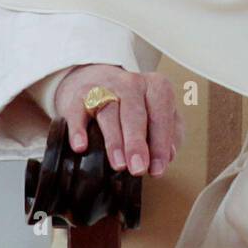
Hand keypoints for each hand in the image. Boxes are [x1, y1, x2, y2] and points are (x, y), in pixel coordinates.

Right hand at [54, 63, 182, 177]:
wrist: (96, 78)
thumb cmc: (133, 104)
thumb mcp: (157, 112)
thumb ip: (169, 133)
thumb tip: (169, 156)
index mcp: (156, 87)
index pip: (161, 115)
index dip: (160, 144)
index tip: (157, 169)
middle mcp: (131, 83)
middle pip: (134, 113)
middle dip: (136, 143)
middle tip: (138, 169)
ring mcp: (104, 86)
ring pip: (109, 112)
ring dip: (114, 140)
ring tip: (118, 165)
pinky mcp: (79, 95)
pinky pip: (78, 111)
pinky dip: (78, 130)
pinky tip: (80, 147)